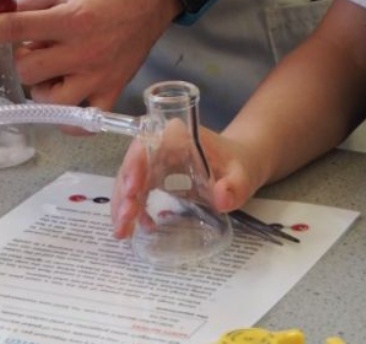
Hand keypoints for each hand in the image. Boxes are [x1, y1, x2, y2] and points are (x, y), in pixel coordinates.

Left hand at [0, 0, 180, 110]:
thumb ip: (30, 3)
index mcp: (70, 19)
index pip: (15, 28)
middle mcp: (83, 51)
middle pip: (27, 71)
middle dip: (21, 59)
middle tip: (33, 48)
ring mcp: (98, 76)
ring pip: (48, 100)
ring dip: (41, 87)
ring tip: (51, 70)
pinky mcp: (112, 92)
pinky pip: (80, 122)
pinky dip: (67, 117)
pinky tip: (66, 95)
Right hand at [110, 126, 261, 238]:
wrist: (241, 163)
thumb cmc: (240, 163)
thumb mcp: (243, 174)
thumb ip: (236, 186)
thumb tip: (222, 198)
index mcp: (179, 134)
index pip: (148, 142)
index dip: (135, 164)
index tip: (133, 190)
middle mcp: (162, 142)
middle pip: (134, 163)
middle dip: (124, 192)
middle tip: (124, 222)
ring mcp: (156, 158)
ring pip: (129, 177)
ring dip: (122, 204)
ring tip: (122, 231)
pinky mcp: (155, 174)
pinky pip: (136, 189)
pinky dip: (132, 208)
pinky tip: (137, 227)